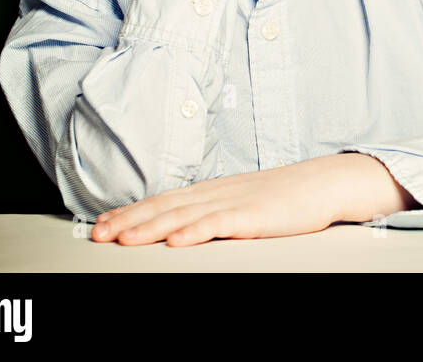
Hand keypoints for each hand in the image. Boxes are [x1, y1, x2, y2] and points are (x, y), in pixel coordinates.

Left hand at [90, 157, 347, 245]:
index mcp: (211, 190)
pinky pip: (220, 224)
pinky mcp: (254, 215)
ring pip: (185, 215)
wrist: (323, 182)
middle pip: (164, 206)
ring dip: (151, 227)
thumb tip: (181, 224)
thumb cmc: (285, 195)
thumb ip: (211, 209)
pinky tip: (177, 241)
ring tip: (125, 239)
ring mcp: (234, 202)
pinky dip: (196, 231)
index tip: (102, 223)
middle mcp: (216, 192)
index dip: (130, 211)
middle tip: (99, 233)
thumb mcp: (241, 200)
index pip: (162, 199)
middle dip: (129, 220)